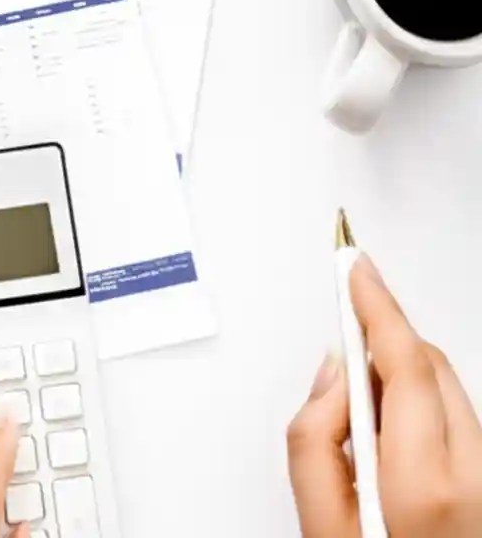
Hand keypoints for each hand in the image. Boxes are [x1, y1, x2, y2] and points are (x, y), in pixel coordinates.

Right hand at [288, 255, 481, 537]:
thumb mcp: (318, 525)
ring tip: (363, 430)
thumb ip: (312, 439)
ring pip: (450, 391)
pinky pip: (462, 422)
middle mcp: (477, 477)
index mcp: (425, 486)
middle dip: (384, 344)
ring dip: (403, 382)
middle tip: (342, 356)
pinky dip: (423, 411)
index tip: (355, 265)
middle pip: (431, 368)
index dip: (376, 304)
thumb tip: (332, 376)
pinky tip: (393, 445)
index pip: (405, 364)